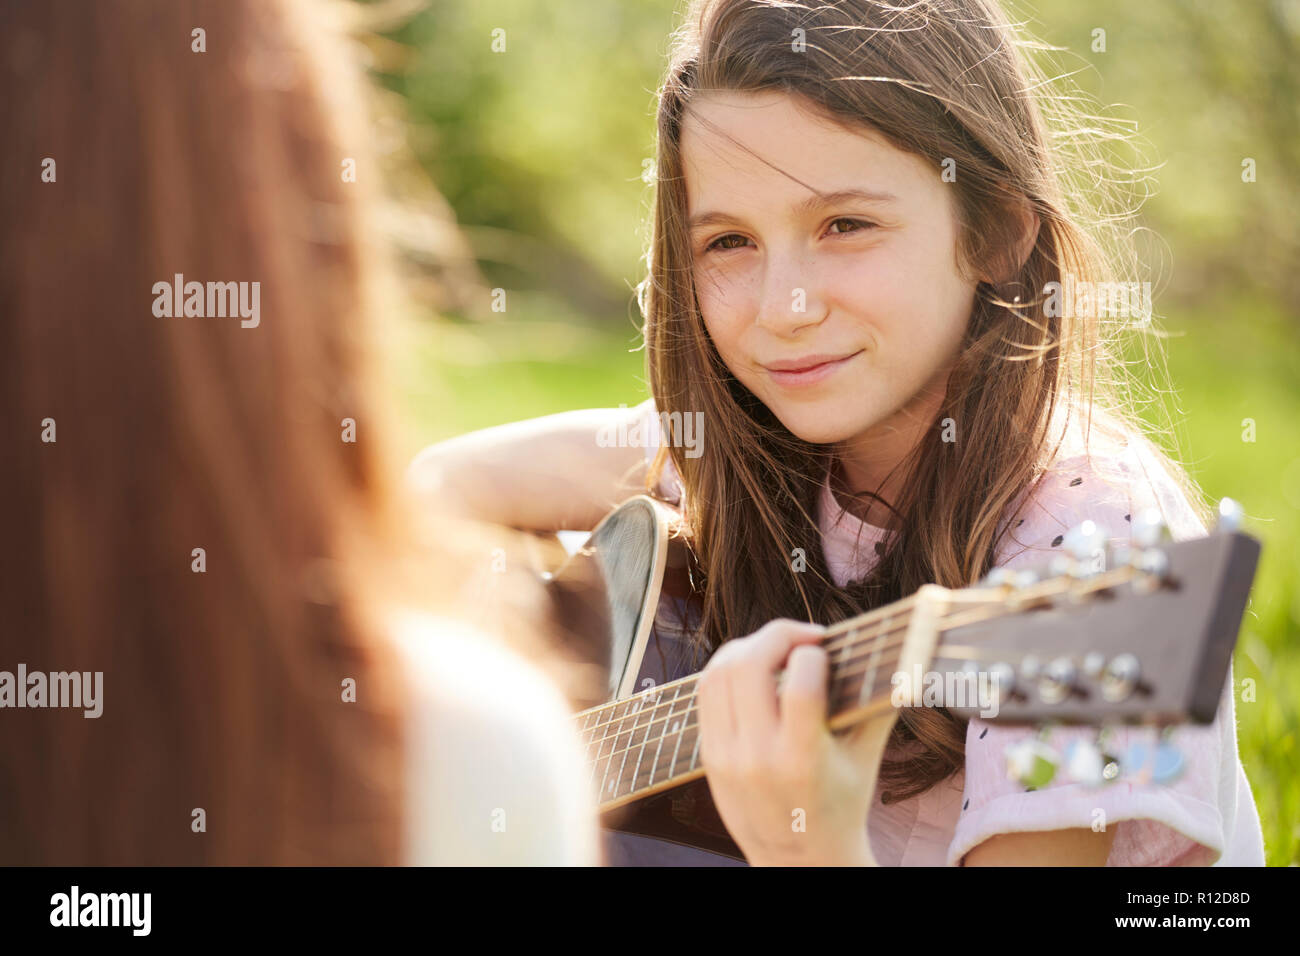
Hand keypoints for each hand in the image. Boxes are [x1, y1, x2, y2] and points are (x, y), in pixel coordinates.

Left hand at [696, 618, 896, 865]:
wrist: (798, 860)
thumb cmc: (841, 803)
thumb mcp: (865, 759)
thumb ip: (879, 705)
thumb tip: (903, 654)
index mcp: (802, 760)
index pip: (798, 687)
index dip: (810, 652)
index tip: (824, 648)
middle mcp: (757, 757)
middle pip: (749, 667)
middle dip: (776, 634)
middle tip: (802, 636)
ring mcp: (726, 756)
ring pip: (719, 674)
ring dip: (748, 645)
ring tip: (776, 646)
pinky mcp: (709, 755)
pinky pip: (706, 693)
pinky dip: (727, 668)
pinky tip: (752, 665)